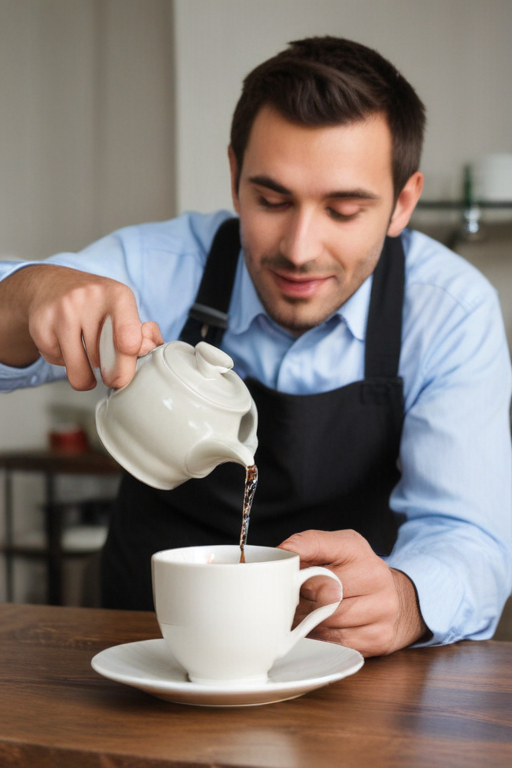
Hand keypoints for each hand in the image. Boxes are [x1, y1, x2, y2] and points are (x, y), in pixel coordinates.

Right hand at [0, 264, 162, 389]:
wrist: (50, 285)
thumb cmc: (96, 304)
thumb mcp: (123, 309)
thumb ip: (144, 334)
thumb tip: (149, 348)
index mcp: (117, 295)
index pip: (128, 338)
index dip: (128, 363)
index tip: (124, 373)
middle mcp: (88, 300)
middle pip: (103, 361)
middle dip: (109, 373)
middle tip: (111, 367)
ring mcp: (61, 313)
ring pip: (79, 371)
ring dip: (86, 373)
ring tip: (88, 354)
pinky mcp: (40, 327)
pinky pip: (58, 364)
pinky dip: (65, 361)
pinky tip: (66, 342)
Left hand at [278, 529, 427, 656]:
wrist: (397, 600)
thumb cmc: (356, 572)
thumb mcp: (336, 548)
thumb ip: (307, 546)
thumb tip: (278, 555)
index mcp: (356, 549)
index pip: (314, 546)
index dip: (293, 558)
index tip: (281, 567)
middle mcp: (374, 577)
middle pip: (318, 591)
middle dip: (300, 597)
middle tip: (291, 598)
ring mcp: (381, 610)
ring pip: (325, 621)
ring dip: (308, 621)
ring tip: (306, 613)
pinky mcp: (378, 638)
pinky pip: (335, 642)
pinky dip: (321, 637)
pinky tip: (322, 628)